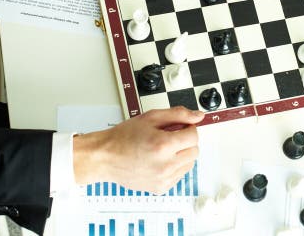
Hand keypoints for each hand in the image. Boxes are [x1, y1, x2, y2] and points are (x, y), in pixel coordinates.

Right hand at [72, 106, 204, 193]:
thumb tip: (198, 116)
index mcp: (163, 145)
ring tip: (163, 149)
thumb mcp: (151, 117)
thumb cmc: (123, 137)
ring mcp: (163, 179)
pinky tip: (159, 160)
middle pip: (194, 151)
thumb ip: (178, 114)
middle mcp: (165, 165)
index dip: (188, 127)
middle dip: (186, 141)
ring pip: (189, 164)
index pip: (194, 136)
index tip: (181, 126)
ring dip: (182, 154)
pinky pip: (179, 175)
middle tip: (171, 136)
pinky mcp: (160, 188)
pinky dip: (174, 167)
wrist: (105, 157)